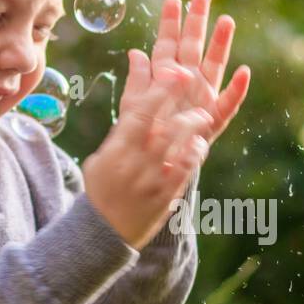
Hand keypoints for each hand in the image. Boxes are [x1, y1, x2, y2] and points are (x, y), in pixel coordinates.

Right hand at [83, 51, 215, 249]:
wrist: (105, 232)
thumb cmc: (102, 186)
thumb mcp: (103, 154)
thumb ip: (122, 127)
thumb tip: (129, 103)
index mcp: (118, 149)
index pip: (139, 112)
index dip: (158, 90)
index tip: (173, 72)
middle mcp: (136, 161)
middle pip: (161, 122)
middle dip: (178, 98)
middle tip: (193, 77)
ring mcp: (153, 178)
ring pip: (178, 143)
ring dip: (193, 125)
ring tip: (201, 115)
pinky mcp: (167, 194)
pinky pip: (186, 168)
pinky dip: (194, 152)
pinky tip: (198, 142)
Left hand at [137, 0, 250, 145]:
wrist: (153, 165)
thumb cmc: (142, 132)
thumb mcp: (134, 106)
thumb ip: (138, 80)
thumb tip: (135, 52)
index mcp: (165, 76)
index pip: (167, 44)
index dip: (171, 23)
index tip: (174, 0)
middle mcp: (186, 82)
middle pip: (193, 47)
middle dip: (197, 22)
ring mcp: (201, 97)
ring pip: (213, 66)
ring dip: (220, 45)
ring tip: (226, 21)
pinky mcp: (213, 118)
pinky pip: (227, 103)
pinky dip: (236, 89)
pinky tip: (245, 73)